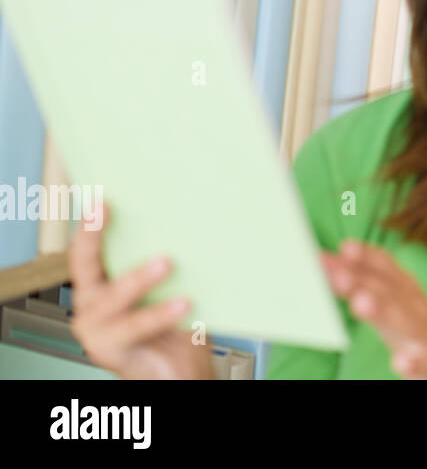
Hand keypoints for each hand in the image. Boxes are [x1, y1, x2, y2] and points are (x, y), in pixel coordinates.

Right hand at [67, 203, 213, 378]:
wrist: (176, 374)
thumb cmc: (172, 328)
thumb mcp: (167, 288)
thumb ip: (166, 262)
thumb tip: (192, 221)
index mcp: (99, 286)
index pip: (87, 251)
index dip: (90, 227)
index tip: (101, 201)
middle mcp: (91, 306)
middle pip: (86, 269)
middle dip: (96, 239)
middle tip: (113, 212)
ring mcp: (97, 331)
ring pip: (113, 300)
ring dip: (138, 279)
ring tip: (166, 263)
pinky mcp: (111, 352)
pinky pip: (135, 329)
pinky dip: (160, 314)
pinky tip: (184, 303)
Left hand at [323, 239, 426, 379]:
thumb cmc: (413, 327)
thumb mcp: (391, 300)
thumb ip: (360, 281)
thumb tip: (322, 261)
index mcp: (405, 289)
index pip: (385, 267)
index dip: (367, 256)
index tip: (344, 247)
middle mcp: (416, 306)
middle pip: (388, 291)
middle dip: (363, 281)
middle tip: (337, 275)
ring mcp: (425, 335)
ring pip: (404, 322)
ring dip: (383, 311)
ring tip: (360, 304)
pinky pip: (423, 362)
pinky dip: (414, 361)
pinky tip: (400, 362)